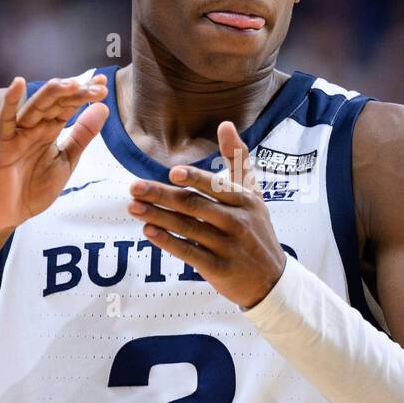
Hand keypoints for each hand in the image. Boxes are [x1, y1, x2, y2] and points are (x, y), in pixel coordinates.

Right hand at [0, 74, 108, 235]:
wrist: (6, 215)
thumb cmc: (32, 189)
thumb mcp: (66, 161)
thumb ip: (82, 135)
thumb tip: (102, 108)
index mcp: (49, 131)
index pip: (68, 106)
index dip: (84, 95)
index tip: (103, 84)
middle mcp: (34, 127)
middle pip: (56, 103)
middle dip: (76, 94)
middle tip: (97, 86)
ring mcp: (17, 134)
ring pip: (35, 107)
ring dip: (53, 94)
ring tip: (71, 83)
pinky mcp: (2, 145)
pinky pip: (5, 120)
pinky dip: (9, 102)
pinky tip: (17, 83)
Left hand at [127, 121, 286, 308]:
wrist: (270, 278)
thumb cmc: (257, 229)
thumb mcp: (254, 192)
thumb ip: (238, 158)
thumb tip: (225, 123)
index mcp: (246, 201)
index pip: (217, 187)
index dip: (195, 180)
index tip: (172, 173)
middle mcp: (237, 222)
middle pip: (195, 206)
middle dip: (162, 196)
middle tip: (134, 187)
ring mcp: (227, 247)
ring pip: (188, 228)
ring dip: (158, 216)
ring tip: (133, 207)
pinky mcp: (217, 268)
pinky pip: (188, 253)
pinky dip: (167, 242)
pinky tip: (148, 231)